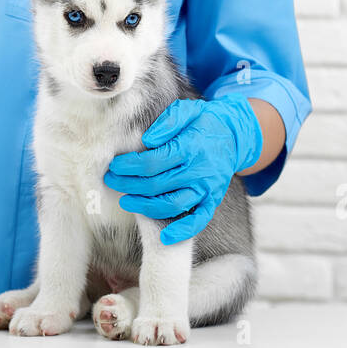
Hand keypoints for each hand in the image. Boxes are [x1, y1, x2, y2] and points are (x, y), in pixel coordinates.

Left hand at [103, 95, 261, 244]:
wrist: (235, 136)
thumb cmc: (204, 122)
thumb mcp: (188, 110)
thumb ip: (168, 122)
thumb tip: (148, 140)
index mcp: (191, 146)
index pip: (154, 161)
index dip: (130, 165)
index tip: (114, 165)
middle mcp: (199, 170)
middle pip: (158, 184)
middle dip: (129, 184)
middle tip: (111, 181)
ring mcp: (207, 188)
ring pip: (173, 204)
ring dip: (146, 207)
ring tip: (126, 201)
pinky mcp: (212, 200)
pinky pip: (199, 220)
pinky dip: (183, 231)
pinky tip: (165, 237)